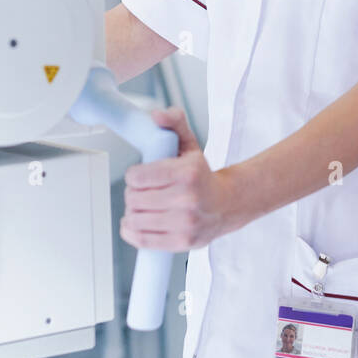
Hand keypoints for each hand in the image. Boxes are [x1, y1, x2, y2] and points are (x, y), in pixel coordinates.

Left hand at [120, 107, 245, 251]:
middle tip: (142, 191)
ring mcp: (185, 223)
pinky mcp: (182, 242)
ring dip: (132, 212)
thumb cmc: (202, 176)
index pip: (137, 176)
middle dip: (133, 193)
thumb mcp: (189, 144)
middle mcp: (187, 199)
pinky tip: (136, 223)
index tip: (141, 175)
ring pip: (135, 219)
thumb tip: (156, 116)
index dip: (134, 175)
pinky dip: (131, 231)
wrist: (227, 204)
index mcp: (187, 173)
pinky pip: (142, 239)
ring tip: (142, 206)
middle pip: (133, 198)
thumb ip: (173, 122)